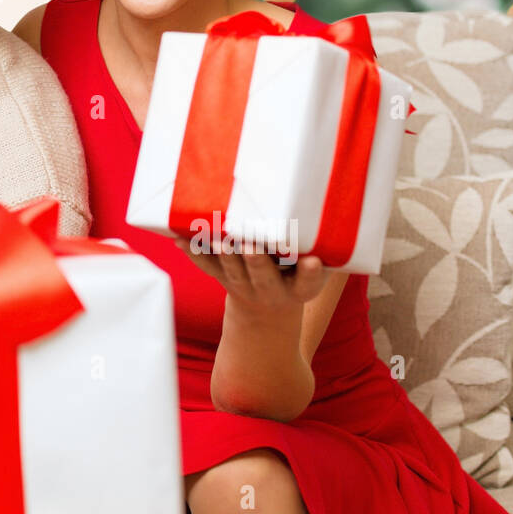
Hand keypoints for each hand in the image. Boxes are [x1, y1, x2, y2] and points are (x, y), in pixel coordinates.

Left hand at [172, 234, 329, 312]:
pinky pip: (206, 266)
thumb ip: (322, 244)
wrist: (267, 309)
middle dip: (257, 261)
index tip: (313, 262)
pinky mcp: (222, 277)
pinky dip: (193, 252)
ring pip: (232, 272)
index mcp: (300, 289)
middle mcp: (271, 290)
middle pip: (264, 278)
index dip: (310, 274)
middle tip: (251, 246)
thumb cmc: (296, 273)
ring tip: (219, 240)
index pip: (308, 283)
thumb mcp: (315, 267)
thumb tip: (333, 204)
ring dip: (224, 255)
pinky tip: (179, 238)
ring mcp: (243, 285)